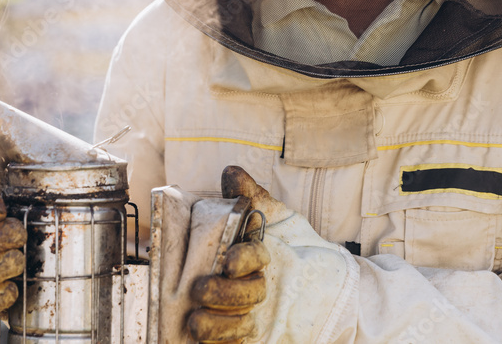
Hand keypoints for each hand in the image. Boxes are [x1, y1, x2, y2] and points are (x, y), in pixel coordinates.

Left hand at [186, 166, 275, 342]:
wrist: (306, 283)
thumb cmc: (281, 242)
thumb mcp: (269, 214)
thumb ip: (250, 195)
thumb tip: (231, 173)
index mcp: (262, 254)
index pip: (256, 257)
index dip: (244, 259)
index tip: (228, 261)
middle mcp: (261, 286)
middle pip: (248, 294)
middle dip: (225, 294)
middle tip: (200, 290)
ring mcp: (257, 313)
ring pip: (242, 325)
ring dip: (220, 326)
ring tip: (195, 324)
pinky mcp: (250, 335)